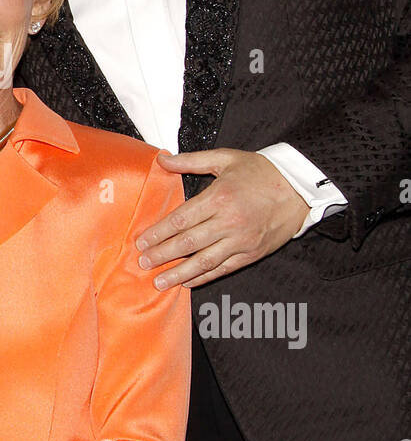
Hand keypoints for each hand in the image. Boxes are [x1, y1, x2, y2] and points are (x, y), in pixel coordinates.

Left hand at [136, 149, 308, 288]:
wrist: (299, 188)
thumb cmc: (261, 171)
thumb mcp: (226, 158)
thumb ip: (192, 161)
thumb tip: (163, 159)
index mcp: (219, 197)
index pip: (181, 219)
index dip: (159, 232)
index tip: (141, 241)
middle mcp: (229, 221)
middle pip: (188, 243)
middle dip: (162, 254)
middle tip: (142, 262)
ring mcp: (241, 240)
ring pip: (204, 261)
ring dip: (179, 273)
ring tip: (159, 281)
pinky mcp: (251, 253)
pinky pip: (223, 268)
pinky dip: (204, 277)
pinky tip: (187, 282)